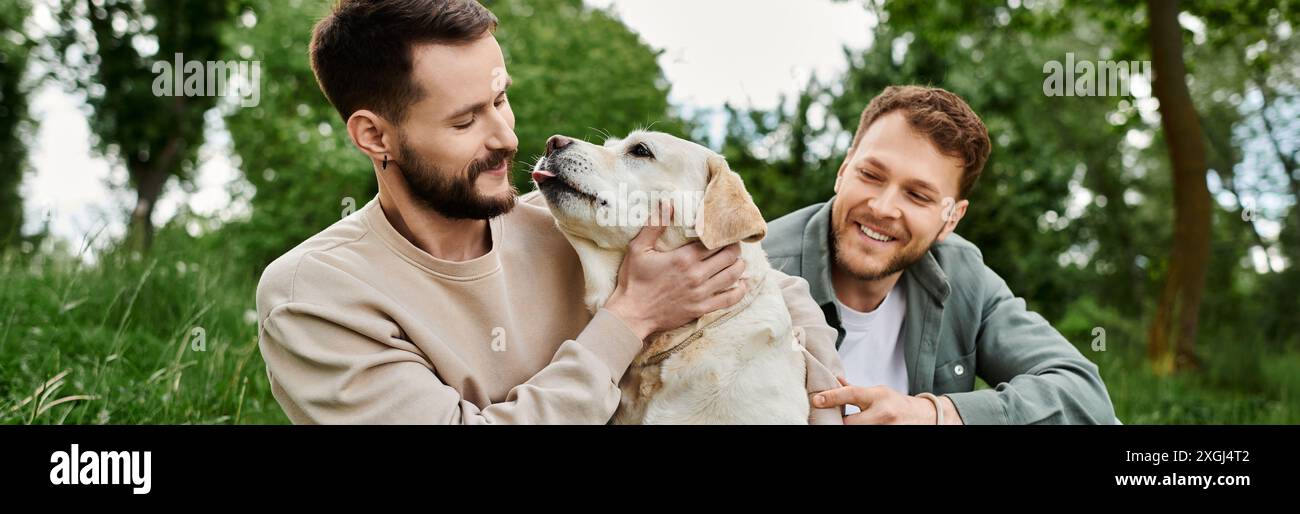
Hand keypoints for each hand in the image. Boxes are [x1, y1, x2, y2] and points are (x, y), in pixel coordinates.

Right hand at [604, 204, 747, 339]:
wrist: (631, 315)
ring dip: (739, 265)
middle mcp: (697, 275)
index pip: (714, 241)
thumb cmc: (633, 281)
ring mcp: (701, 294)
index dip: (723, 234)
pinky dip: (739, 291)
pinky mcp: (701, 309)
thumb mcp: (638, 249)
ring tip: (737, 260)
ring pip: (732, 275)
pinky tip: (741, 284)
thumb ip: (654, 225)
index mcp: (684, 258)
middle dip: (734, 248)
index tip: (724, 231)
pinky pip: (729, 300)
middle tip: (732, 244)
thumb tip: (668, 203)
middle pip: (728, 256)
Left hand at [812, 376, 961, 424]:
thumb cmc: (897, 403)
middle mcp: (882, 413)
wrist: (924, 417)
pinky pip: (866, 435)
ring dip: (851, 427)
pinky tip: (861, 425)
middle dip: (839, 422)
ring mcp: (886, 428)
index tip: (817, 400)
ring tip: (854, 421)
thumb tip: (835, 380)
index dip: (832, 397)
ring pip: (857, 431)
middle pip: (850, 422)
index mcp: (878, 396)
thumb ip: (856, 389)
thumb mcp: (877, 391)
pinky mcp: (888, 436)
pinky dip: (861, 429)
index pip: (851, 394)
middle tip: (832, 418)